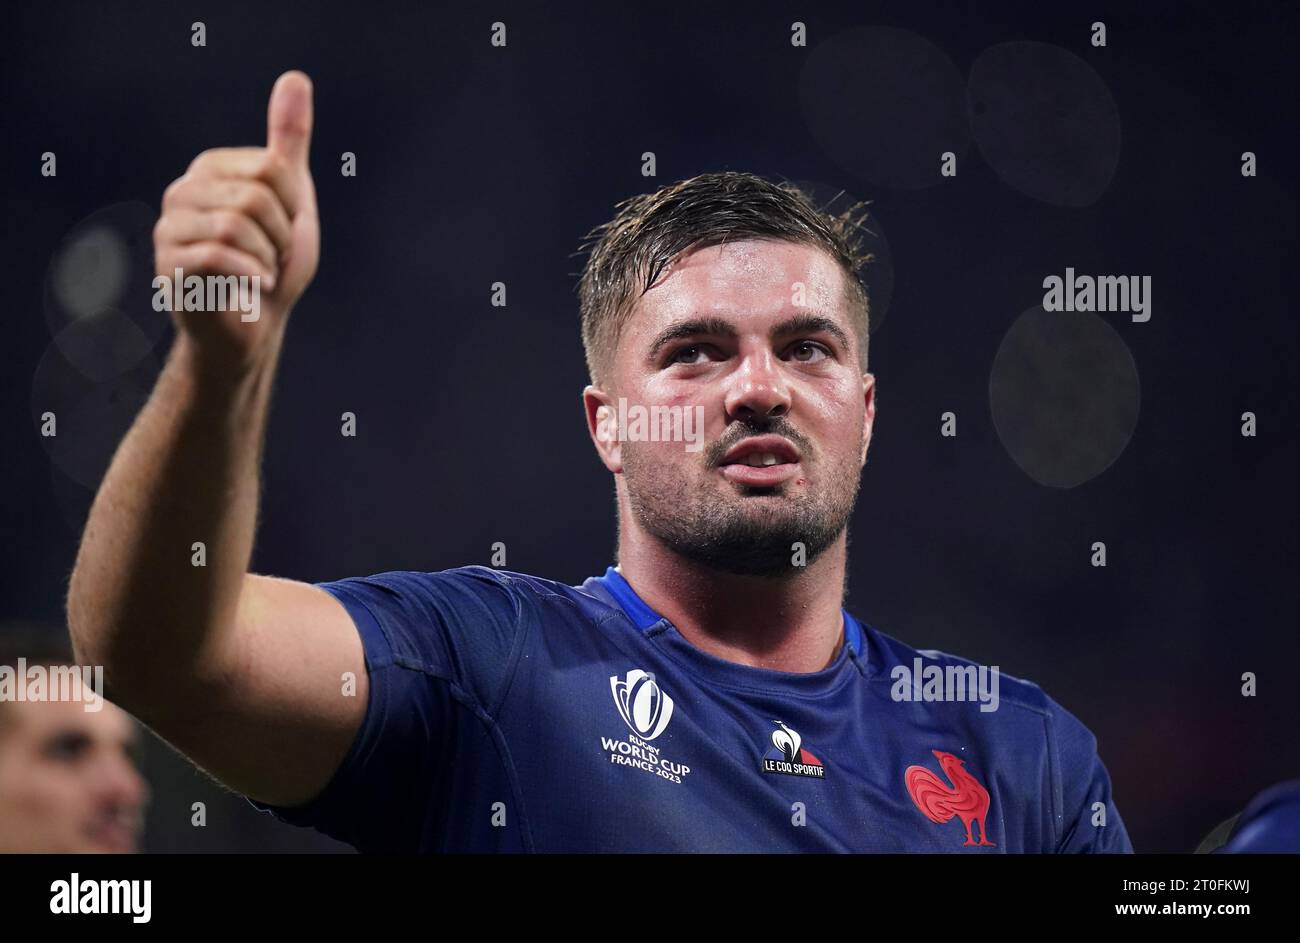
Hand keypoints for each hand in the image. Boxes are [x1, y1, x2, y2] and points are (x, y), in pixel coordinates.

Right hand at [153, 71, 318, 365]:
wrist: (256, 327)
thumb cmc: (274, 264)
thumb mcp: (292, 198)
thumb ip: (288, 141)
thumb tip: (294, 77)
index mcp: (211, 169)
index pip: (274, 168)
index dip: (294, 207)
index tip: (284, 230)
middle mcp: (182, 191)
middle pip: (256, 196)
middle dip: (281, 236)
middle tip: (272, 258)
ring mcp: (170, 228)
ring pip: (238, 226)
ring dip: (268, 259)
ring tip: (261, 273)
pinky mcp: (169, 266)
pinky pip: (220, 256)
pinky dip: (252, 277)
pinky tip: (252, 288)